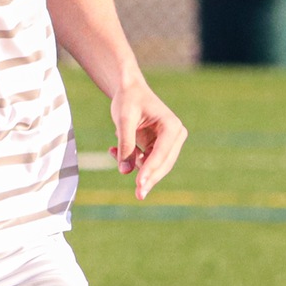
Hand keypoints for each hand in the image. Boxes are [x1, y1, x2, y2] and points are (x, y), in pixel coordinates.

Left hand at [109, 80, 187, 199]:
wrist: (129, 90)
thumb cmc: (128, 99)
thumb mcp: (123, 120)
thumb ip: (125, 144)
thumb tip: (125, 171)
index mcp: (172, 126)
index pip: (162, 153)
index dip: (151, 170)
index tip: (140, 184)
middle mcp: (175, 135)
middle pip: (163, 164)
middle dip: (149, 178)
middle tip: (139, 195)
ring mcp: (168, 143)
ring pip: (155, 166)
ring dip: (134, 165)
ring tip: (111, 150)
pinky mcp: (158, 147)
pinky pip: (145, 162)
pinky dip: (130, 159)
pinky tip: (111, 150)